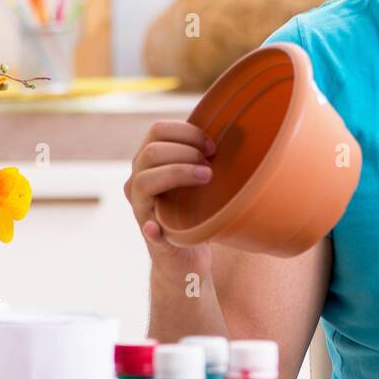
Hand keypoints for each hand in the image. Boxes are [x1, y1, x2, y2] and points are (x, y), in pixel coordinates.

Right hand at [124, 120, 216, 273]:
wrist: (189, 254)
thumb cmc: (199, 207)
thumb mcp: (201, 175)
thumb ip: (206, 153)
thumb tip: (241, 125)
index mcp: (150, 161)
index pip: (158, 130)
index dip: (188, 132)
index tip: (213, 147)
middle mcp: (138, 180)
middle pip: (151, 151)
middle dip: (186, 152)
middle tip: (211, 165)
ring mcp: (141, 208)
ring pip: (144, 180)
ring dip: (177, 173)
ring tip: (207, 177)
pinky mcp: (151, 236)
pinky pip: (146, 229)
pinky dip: (152, 227)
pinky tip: (157, 227)